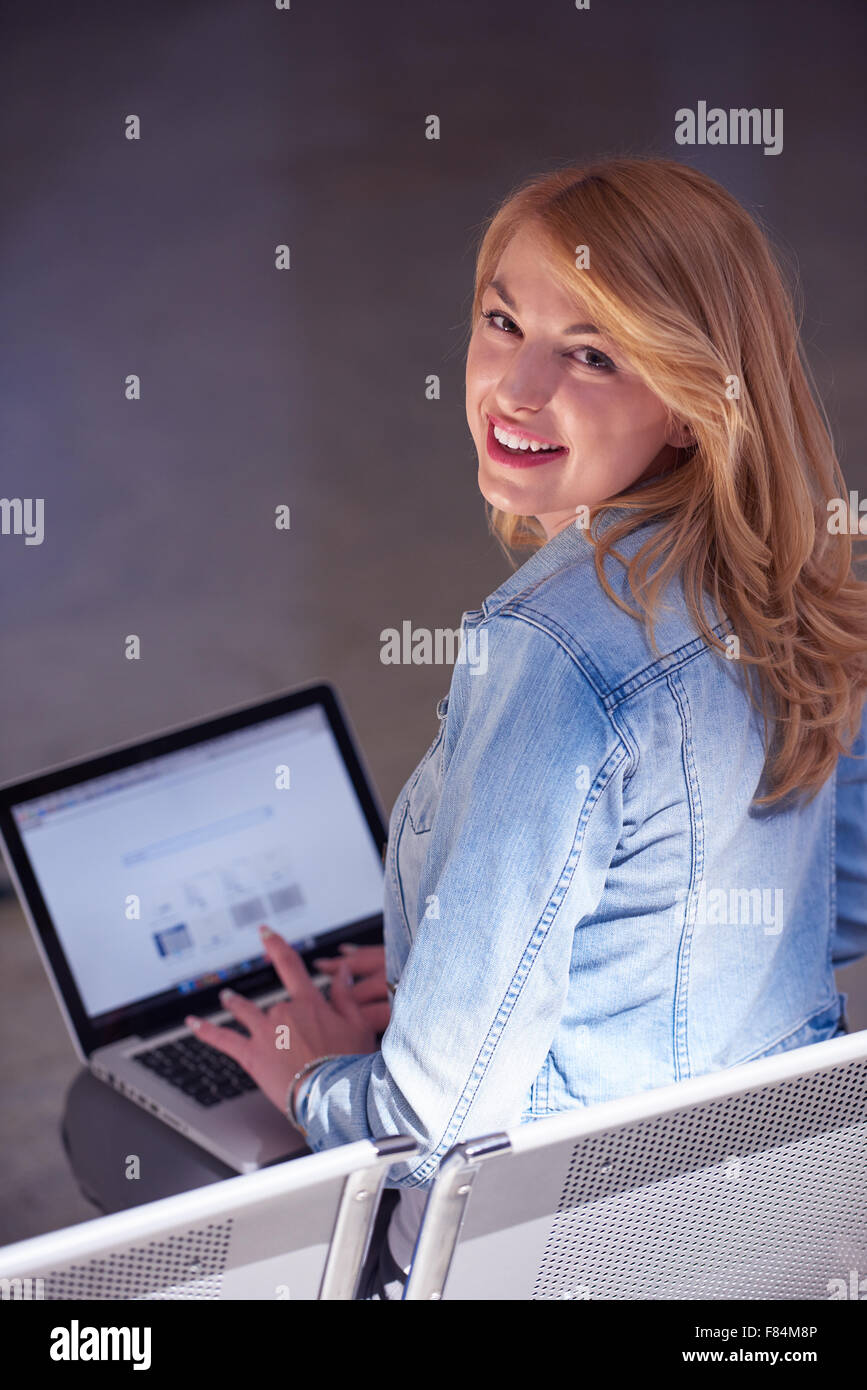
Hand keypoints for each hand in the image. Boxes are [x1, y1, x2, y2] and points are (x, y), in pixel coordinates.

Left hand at [185, 925, 378, 1117]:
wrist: (334, 1095)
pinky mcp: (251, 1055)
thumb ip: (345, 994)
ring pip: (243, 1011)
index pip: (289, 965)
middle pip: (274, 1001)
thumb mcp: (357, 1024)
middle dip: (276, 1011)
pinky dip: (205, 1030)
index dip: (276, 945)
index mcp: (308, 1003)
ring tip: (226, 998)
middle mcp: (283, 1012)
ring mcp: (264, 1033)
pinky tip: (193, 1023)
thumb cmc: (350, 1063)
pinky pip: (223, 1039)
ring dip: (234, 1003)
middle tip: (284, 1027)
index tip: (265, 932)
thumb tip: (341, 970)